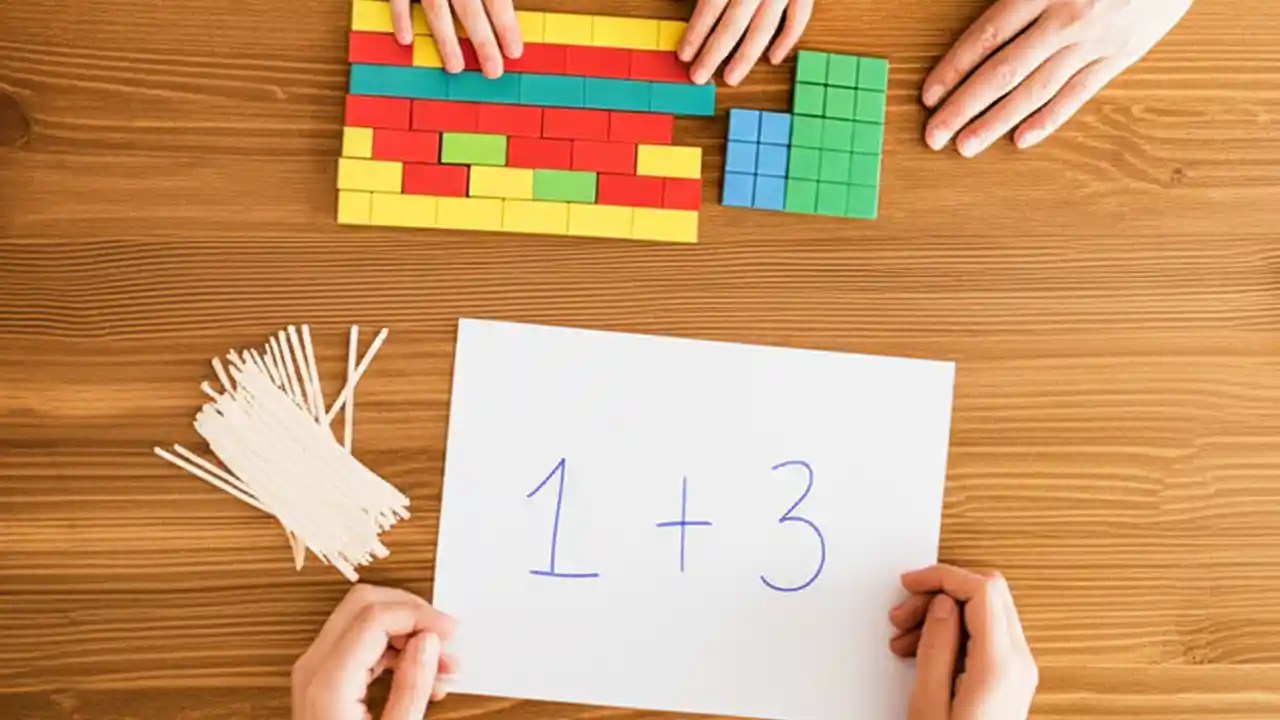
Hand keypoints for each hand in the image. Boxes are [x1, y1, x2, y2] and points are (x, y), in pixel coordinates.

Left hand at [292, 584, 456, 719]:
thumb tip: (428, 642)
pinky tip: (420, 673)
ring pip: (362, 619)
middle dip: (411, 613)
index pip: (375, 618)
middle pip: (363, 604)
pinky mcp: (322, 678)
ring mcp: (314, 670)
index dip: (419, 616)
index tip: (449, 632)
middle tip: (445, 637)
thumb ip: (413, 687)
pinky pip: (359, 643)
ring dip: (405, 631)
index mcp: (329, 683)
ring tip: (441, 664)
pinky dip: (392, 648)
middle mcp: (314, 668)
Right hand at [390, 0, 522, 78]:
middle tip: (494, 72)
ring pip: (436, 9)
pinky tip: (405, 40)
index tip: (515, 53)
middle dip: (483, 43)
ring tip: (455, 68)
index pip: (496, 0)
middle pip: (471, 10)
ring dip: (446, 40)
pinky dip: (400, 18)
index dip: (506, 27)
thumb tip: (501, 5)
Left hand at [678, 0, 812, 85]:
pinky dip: (787, 40)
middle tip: (699, 76)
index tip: (684, 55)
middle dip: (714, 53)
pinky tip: (773, 58)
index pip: (711, 5)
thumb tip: (678, 0)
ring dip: (746, 56)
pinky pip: (799, 18)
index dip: (696, 32)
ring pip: (764, 28)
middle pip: (733, 24)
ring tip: (730, 78)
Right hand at [890, 564, 1037, 719]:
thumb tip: (941, 605)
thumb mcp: (929, 703)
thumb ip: (936, 647)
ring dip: (944, 610)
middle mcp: (1018, 661)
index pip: (982, 589)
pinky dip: (955, 629)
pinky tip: (924, 649)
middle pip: (988, 591)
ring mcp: (1019, 667)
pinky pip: (986, 632)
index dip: (943, 575)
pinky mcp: (1012, 675)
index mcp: (1000, 665)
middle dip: (940, 591)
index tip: (911, 583)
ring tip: (906, 636)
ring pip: (986, 609)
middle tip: (904, 614)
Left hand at [922, 0, 1192, 155]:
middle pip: (1003, 72)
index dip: (953, 69)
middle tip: (934, 135)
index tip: (928, 96)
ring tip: (965, 146)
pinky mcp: (1123, 53)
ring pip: (1036, 89)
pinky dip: (1049, 119)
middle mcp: (1067, 18)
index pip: (986, 37)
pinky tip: (1020, 139)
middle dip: (963, 107)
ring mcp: (1096, 40)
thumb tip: (983, 25)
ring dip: (996, 122)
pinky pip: (1079, 93)